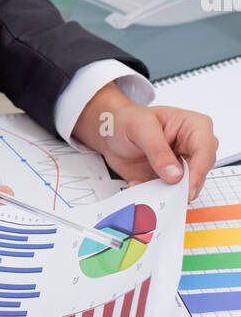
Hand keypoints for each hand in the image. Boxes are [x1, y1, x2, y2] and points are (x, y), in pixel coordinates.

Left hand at [72, 84, 217, 198]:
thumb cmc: (129, 121)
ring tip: (146, 187)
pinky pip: (167, 193)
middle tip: (170, 196)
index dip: (199, 171)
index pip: (205, 151)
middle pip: (200, 172)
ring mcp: (181, 165)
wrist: (111, 132)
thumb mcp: (141, 128)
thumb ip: (158, 150)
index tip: (188, 188)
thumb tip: (175, 174)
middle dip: (185, 186)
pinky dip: (153, 193)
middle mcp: (192, 148)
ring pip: (185, 186)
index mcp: (195, 127)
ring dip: (167, 192)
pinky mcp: (169, 180)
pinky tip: (137, 184)